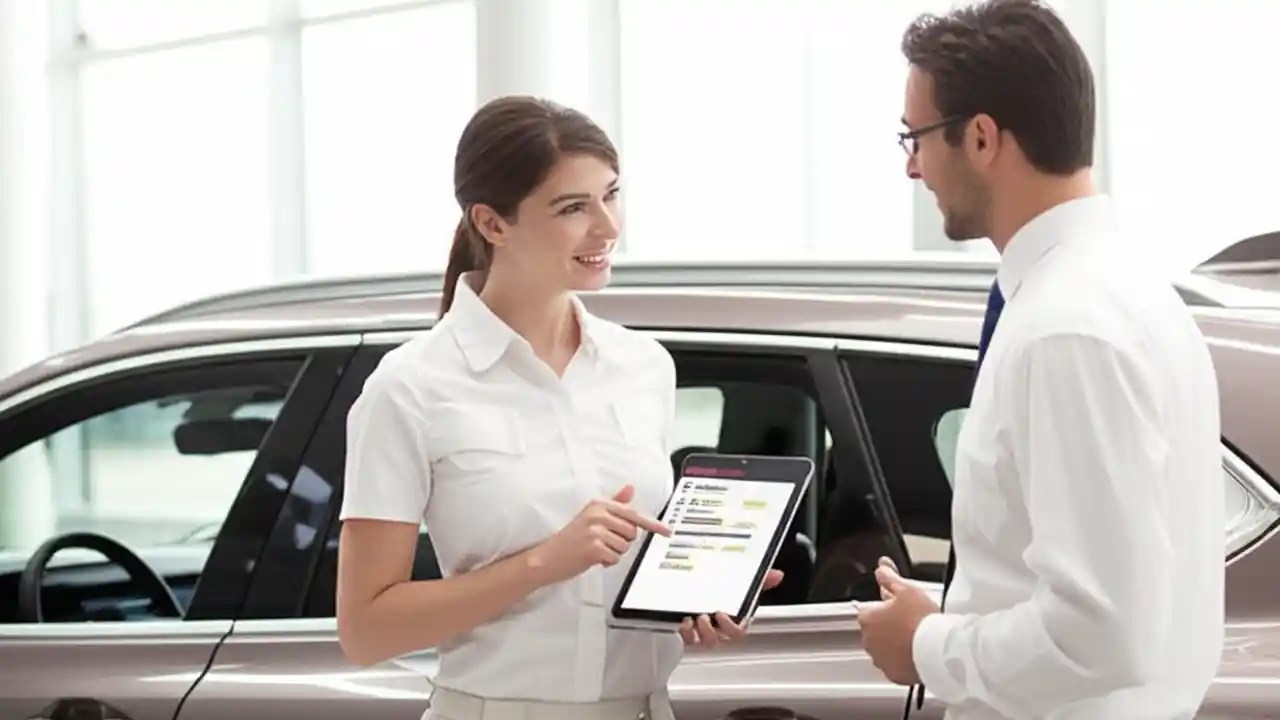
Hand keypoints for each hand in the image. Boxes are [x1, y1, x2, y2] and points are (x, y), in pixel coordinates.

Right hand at [528, 484, 670, 585]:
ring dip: (613, 553)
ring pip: (625, 547)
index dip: (653, 524)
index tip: (666, 530)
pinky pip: (615, 558)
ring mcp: (596, 531)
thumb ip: (614, 503)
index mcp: (599, 504)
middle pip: (632, 532)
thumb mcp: (592, 516)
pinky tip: (593, 559)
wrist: (547, 557)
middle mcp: (598, 514)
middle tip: (603, 542)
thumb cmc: (571, 539)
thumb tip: (630, 488)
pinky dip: (607, 562)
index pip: (633, 514)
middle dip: (622, 542)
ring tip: (595, 550)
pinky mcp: (594, 548)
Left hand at [679, 569, 783, 647]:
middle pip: (718, 640)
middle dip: (711, 632)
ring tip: (694, 618)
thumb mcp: (740, 583)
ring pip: (703, 642)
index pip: (737, 632)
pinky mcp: (686, 631)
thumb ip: (760, 580)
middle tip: (705, 617)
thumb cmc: (722, 590)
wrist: (694, 586)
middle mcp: (717, 628)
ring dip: (698, 632)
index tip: (722, 615)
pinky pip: (686, 640)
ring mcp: (701, 631)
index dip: (731, 628)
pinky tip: (683, 621)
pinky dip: (685, 632)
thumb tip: (777, 574)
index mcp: (731, 619)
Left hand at [858, 557, 938, 685]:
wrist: (938, 649)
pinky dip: (903, 660)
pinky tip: (917, 652)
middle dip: (890, 625)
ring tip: (917, 637)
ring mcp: (880, 659)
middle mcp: (869, 640)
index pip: (871, 608)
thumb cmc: (922, 620)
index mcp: (867, 618)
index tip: (901, 606)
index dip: (887, 606)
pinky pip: (895, 664)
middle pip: (877, 629)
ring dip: (895, 643)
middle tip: (911, 621)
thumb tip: (881, 568)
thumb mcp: (906, 589)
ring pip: (885, 648)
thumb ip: (889, 578)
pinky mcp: (893, 674)